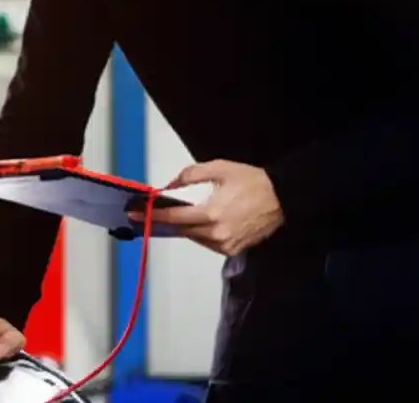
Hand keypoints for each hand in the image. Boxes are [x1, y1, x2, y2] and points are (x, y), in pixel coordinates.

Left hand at [130, 159, 283, 255]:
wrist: (282, 196)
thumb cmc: (251, 181)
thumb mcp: (219, 169)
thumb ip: (190, 175)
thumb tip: (169, 184)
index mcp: (211, 213)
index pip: (175, 217)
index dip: (153, 215)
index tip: (135, 213)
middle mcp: (217, 233)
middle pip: (182, 230)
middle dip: (166, 222)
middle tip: (149, 215)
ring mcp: (226, 244)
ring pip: (195, 238)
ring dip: (185, 227)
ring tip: (175, 216)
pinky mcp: (234, 250)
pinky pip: (209, 243)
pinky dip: (202, 234)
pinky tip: (199, 223)